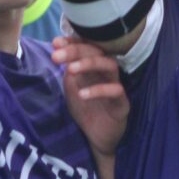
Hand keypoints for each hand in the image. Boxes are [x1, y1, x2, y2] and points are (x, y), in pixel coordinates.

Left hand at [52, 35, 129, 159]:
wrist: (95, 137)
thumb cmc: (84, 108)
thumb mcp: (71, 86)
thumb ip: (67, 69)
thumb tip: (56, 49)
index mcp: (92, 66)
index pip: (87, 46)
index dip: (72, 41)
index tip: (56, 42)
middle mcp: (105, 72)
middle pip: (97, 52)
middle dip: (75, 51)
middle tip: (56, 56)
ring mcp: (116, 85)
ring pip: (110, 65)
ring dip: (88, 64)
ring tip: (70, 70)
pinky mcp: (122, 103)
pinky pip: (116, 91)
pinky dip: (98, 90)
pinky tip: (82, 94)